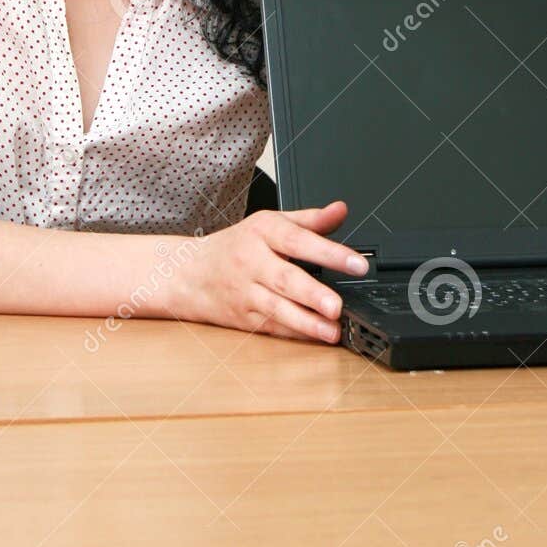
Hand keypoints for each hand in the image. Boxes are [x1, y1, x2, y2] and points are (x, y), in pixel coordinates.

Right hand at [173, 199, 369, 342]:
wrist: (189, 272)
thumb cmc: (236, 246)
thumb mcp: (270, 223)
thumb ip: (309, 220)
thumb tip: (341, 210)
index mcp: (263, 232)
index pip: (299, 240)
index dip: (330, 251)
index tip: (357, 263)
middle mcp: (252, 262)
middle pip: (285, 279)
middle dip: (312, 294)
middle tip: (337, 306)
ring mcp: (246, 292)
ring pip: (277, 308)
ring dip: (306, 322)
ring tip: (332, 330)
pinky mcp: (243, 317)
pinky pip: (271, 326)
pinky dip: (294, 333)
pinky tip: (315, 336)